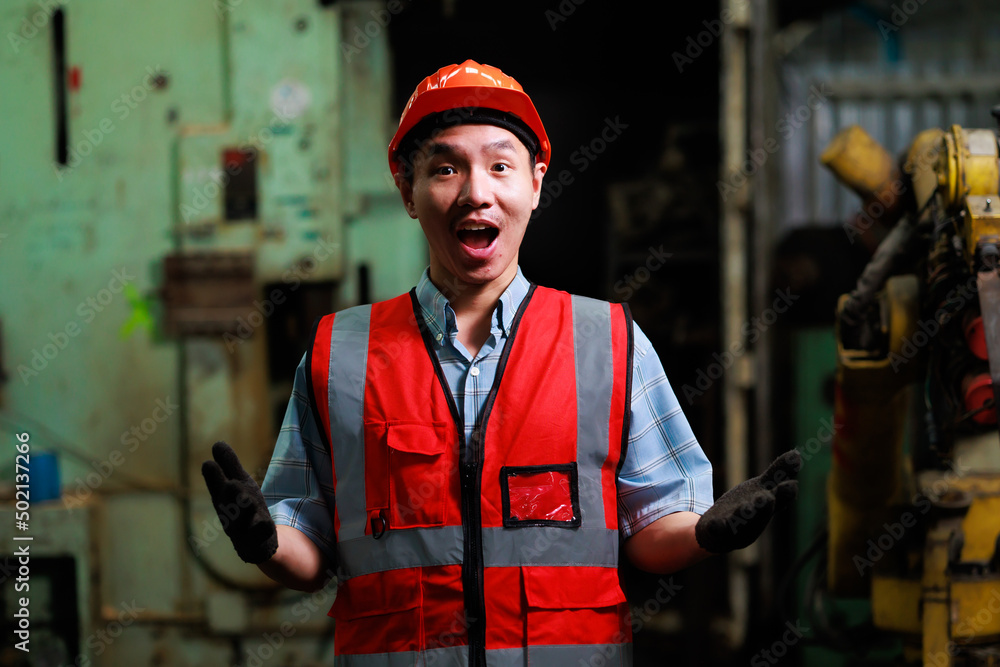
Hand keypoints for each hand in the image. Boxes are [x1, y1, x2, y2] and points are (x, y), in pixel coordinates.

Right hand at [201, 441, 277, 563]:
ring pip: (243, 521)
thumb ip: (230, 466)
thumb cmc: (244, 509)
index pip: (218, 487)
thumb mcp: (241, 485)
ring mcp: (244, 530)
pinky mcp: (258, 541)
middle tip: (231, 483)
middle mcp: (231, 516)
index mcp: (225, 501)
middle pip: (229, 504)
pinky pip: (261, 536)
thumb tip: (217, 443)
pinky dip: (262, 530)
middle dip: (230, 493)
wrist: (256, 544)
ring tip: (247, 500)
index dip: (214, 477)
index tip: (207, 463)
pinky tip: (266, 524)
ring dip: (244, 510)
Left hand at [695, 449, 800, 552]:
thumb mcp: (760, 488)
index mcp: (768, 507)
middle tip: (767, 498)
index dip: (785, 493)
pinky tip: (714, 524)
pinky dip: (717, 528)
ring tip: (745, 507)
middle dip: (764, 507)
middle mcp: (755, 520)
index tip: (792, 485)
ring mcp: (736, 527)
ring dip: (744, 516)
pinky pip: (718, 530)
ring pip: (741, 523)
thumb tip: (797, 454)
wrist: (718, 531)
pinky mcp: (718, 532)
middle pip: (762, 513)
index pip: (779, 499)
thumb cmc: (744, 507)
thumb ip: (777, 474)